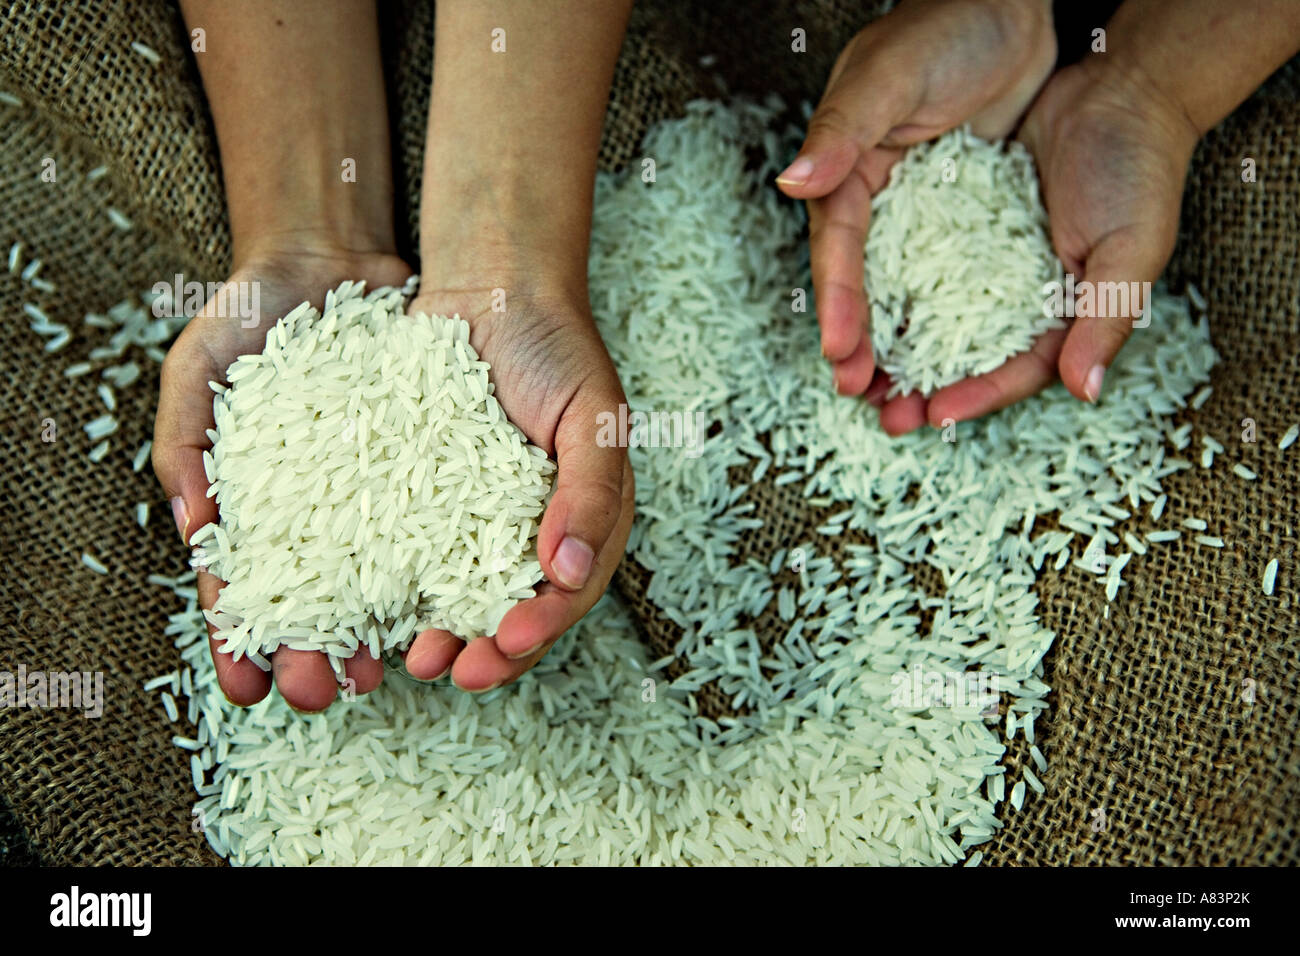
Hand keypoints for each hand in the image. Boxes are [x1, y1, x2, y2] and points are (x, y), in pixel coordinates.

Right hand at [153, 242, 413, 710]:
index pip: (239, 588)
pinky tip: (437, 606)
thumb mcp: (198, 367)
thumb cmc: (248, 315)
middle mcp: (314, 509)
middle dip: (314, 654)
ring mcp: (369, 492)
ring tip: (386, 669)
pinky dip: (430, 569)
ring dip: (375, 631)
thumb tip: (193, 527)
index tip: (248, 686)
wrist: (330, 262)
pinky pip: (427, 528)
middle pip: (311, 600)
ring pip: (372, 579)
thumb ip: (186, 442)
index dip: (240, 641)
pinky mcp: (422, 470)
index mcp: (251, 501)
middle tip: (326, 693)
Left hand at [399, 264, 634, 691]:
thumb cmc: (555, 347)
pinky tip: (369, 605)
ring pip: (458, 597)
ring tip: (407, 655)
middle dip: (484, 651)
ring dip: (438, 633)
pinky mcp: (423, 502)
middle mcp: (531, 530)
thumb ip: (593, 493)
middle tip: (446, 668)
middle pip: (512, 611)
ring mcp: (474, 521)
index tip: (506, 645)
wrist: (489, 286)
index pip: (569, 593)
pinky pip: (411, 554)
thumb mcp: (593, 416)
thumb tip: (569, 571)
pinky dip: (396, 587)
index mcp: (585, 520)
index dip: (540, 629)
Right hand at [776, 0, 1056, 398]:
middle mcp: (878, 201)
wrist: (1014, 8)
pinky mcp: (964, 220)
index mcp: (847, 170)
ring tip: (904, 402)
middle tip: (866, 398)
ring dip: (902, 348)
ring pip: (906, 294)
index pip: (837, 247)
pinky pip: (954, 279)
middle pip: (864, 286)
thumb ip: (842, 131)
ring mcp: (921, 215)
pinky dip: (949, 321)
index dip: (838, 302)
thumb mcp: (888, 76)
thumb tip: (793, 182)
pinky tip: (954, 361)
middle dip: (862, 345)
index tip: (842, 352)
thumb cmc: (945, 28)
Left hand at [889, 58, 1198, 432]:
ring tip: (861, 376)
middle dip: (927, 389)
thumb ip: (1106, 318)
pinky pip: (922, 267)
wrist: (1120, 92)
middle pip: (969, 357)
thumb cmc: (1140, 170)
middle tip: (884, 415)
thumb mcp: (1130, 249)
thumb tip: (1086, 391)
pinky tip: (861, 308)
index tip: (934, 416)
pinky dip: (896, 290)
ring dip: (902, 350)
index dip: (978, 395)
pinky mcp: (963, 229)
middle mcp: (1024, 301)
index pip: (1020, 371)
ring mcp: (991, 267)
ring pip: (937, 319)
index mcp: (1068, 318)